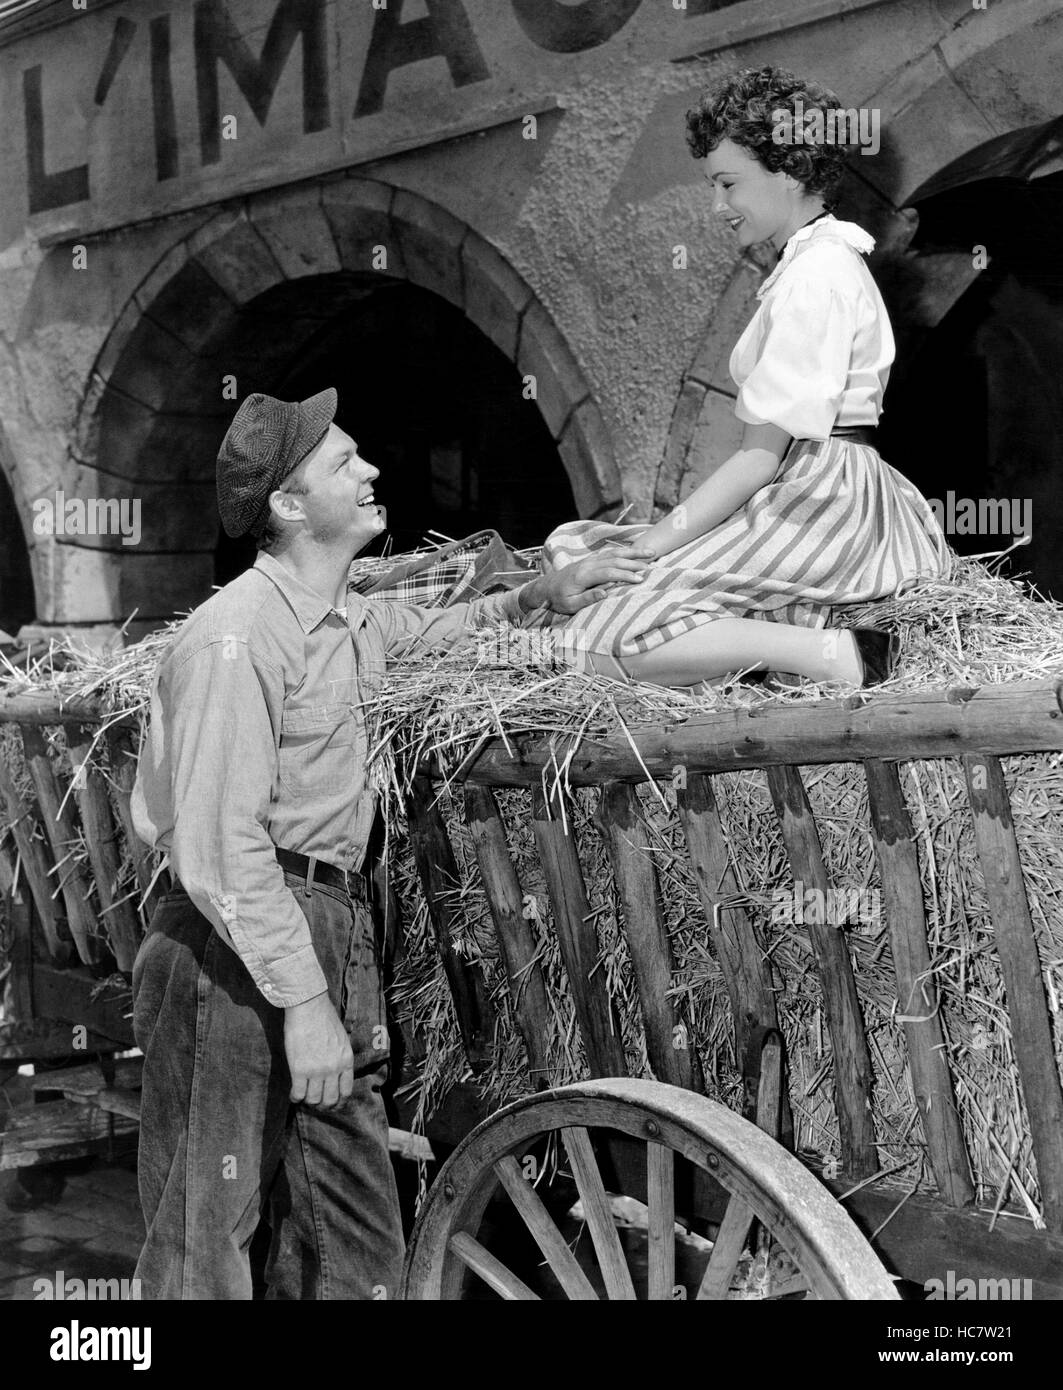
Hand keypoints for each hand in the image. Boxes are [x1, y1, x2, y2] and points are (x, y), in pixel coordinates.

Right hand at [284, 991, 354, 1107]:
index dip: (339, 1102)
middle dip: (323, 1106)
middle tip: (316, 1103)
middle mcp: (334, 1069)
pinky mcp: (299, 1069)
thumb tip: (335, 1073)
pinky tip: (294, 1094)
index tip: (332, 1103)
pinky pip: (298, 1094)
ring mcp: (317, 1070)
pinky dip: (295, 1097)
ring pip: (314, 1100)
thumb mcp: (341, 1039)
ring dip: (308, 1102)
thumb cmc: (324, 1018)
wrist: (309, 1006)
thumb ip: (340, 1057)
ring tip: (304, 1097)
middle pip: (330, 1100)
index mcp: (346, 1060)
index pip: (346, 1091)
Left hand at [537, 545, 655, 615]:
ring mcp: (590, 559)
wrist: (547, 587)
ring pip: (614, 553)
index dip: (625, 574)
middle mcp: (588, 564)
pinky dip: (625, 551)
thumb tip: (605, 593)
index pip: (608, 572)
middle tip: (651, 566)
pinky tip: (636, 551)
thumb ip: (587, 599)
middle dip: (634, 562)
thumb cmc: (559, 599)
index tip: (640, 579)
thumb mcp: (570, 604)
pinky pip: (610, 552)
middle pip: (615, 559)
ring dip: (633, 552)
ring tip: (650, 553)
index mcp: (583, 575)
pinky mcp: (591, 559)